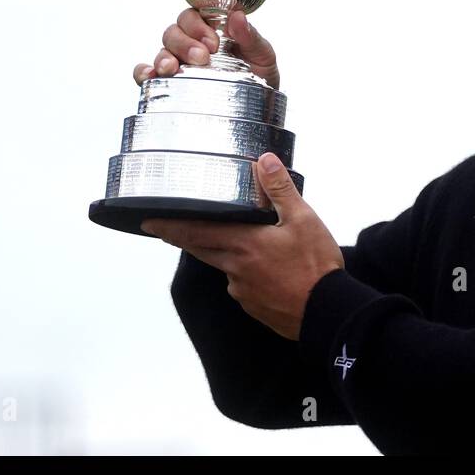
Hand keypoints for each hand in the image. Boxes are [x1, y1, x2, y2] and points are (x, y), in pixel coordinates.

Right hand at [133, 9, 279, 88]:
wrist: (260, 109)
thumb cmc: (260, 75)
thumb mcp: (263, 55)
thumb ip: (251, 36)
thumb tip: (237, 16)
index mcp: (212, 28)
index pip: (194, 15)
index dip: (198, 25)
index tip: (213, 43)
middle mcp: (191, 42)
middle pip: (174, 31)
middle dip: (184, 43)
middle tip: (201, 58)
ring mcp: (179, 62)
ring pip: (161, 50)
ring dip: (164, 57)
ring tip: (172, 69)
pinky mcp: (168, 82)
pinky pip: (147, 73)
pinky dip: (144, 72)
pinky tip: (150, 76)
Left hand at [142, 152, 344, 340]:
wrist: (327, 313)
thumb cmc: (316, 266)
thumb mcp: (304, 220)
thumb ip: (280, 190)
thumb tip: (264, 161)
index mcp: (244, 243)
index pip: (195, 233)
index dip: (169, 227)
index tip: (148, 222)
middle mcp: (236, 268)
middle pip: (201, 250)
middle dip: (182, 238)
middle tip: (167, 230)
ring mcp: (243, 291)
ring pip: (224, 267)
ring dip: (223, 255)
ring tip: (240, 246)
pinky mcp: (254, 307)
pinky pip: (241, 286)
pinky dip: (245, 275)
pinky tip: (266, 271)